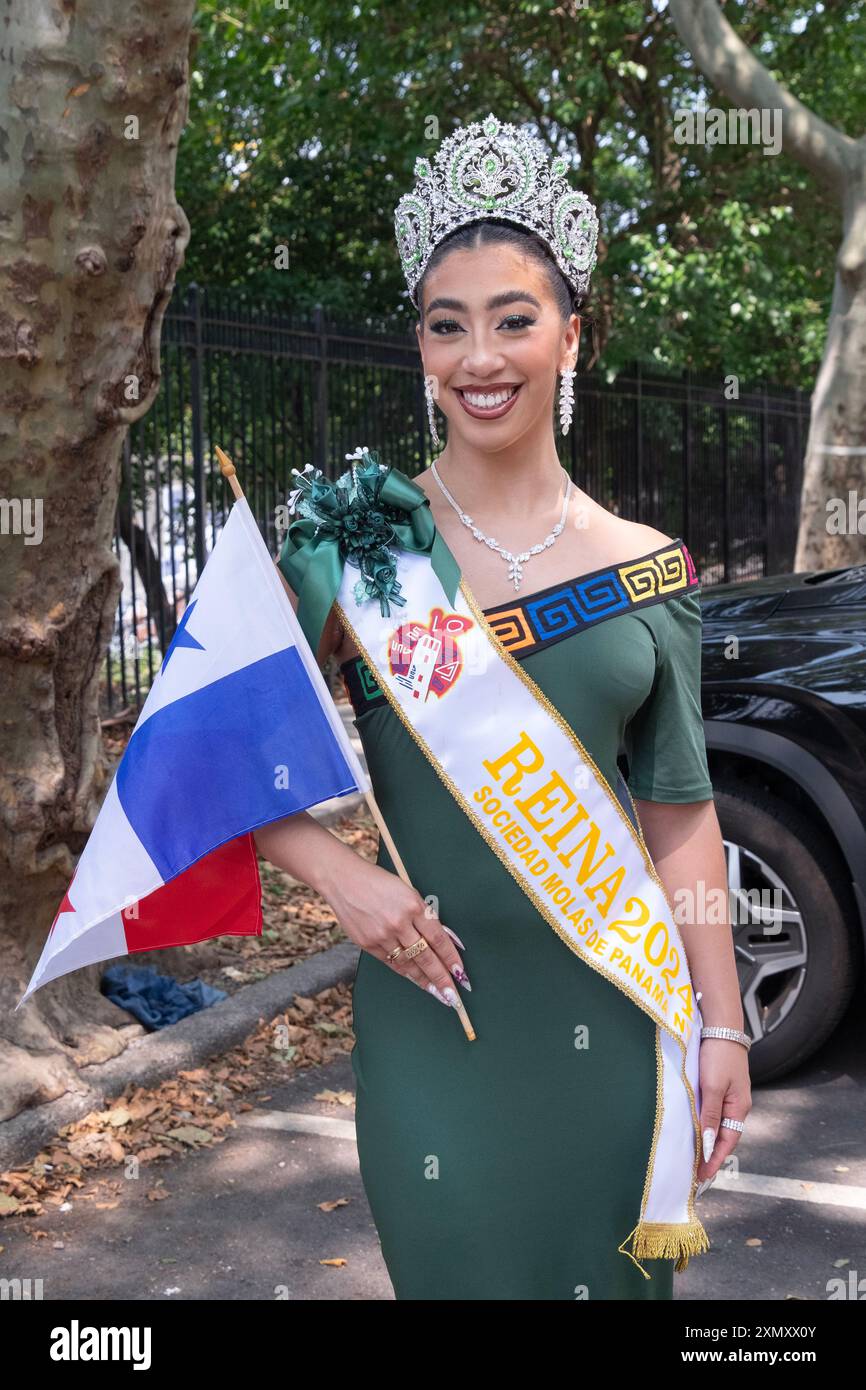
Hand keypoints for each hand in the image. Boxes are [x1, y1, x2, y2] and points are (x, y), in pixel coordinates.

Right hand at [322, 852, 468, 1008]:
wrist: (343, 880)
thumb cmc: (379, 882)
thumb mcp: (408, 891)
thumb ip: (424, 915)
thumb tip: (445, 939)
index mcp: (413, 905)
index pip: (438, 939)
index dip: (451, 959)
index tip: (461, 974)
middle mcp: (399, 923)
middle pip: (426, 957)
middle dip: (442, 978)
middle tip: (454, 997)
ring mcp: (382, 935)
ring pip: (409, 964)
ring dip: (425, 981)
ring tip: (438, 994)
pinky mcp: (367, 944)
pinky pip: (391, 963)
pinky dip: (406, 973)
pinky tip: (417, 981)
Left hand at [697, 1038, 751, 1185]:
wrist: (721, 1028)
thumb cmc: (718, 1056)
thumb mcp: (712, 1087)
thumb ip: (710, 1116)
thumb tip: (709, 1145)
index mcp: (739, 1108)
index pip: (727, 1143)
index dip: (714, 1161)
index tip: (702, 1177)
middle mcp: (737, 1106)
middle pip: (725, 1138)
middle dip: (712, 1157)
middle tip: (696, 1175)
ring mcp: (730, 1097)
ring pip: (719, 1127)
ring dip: (709, 1143)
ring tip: (695, 1159)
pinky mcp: (722, 1088)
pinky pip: (715, 1115)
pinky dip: (707, 1127)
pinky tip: (699, 1132)